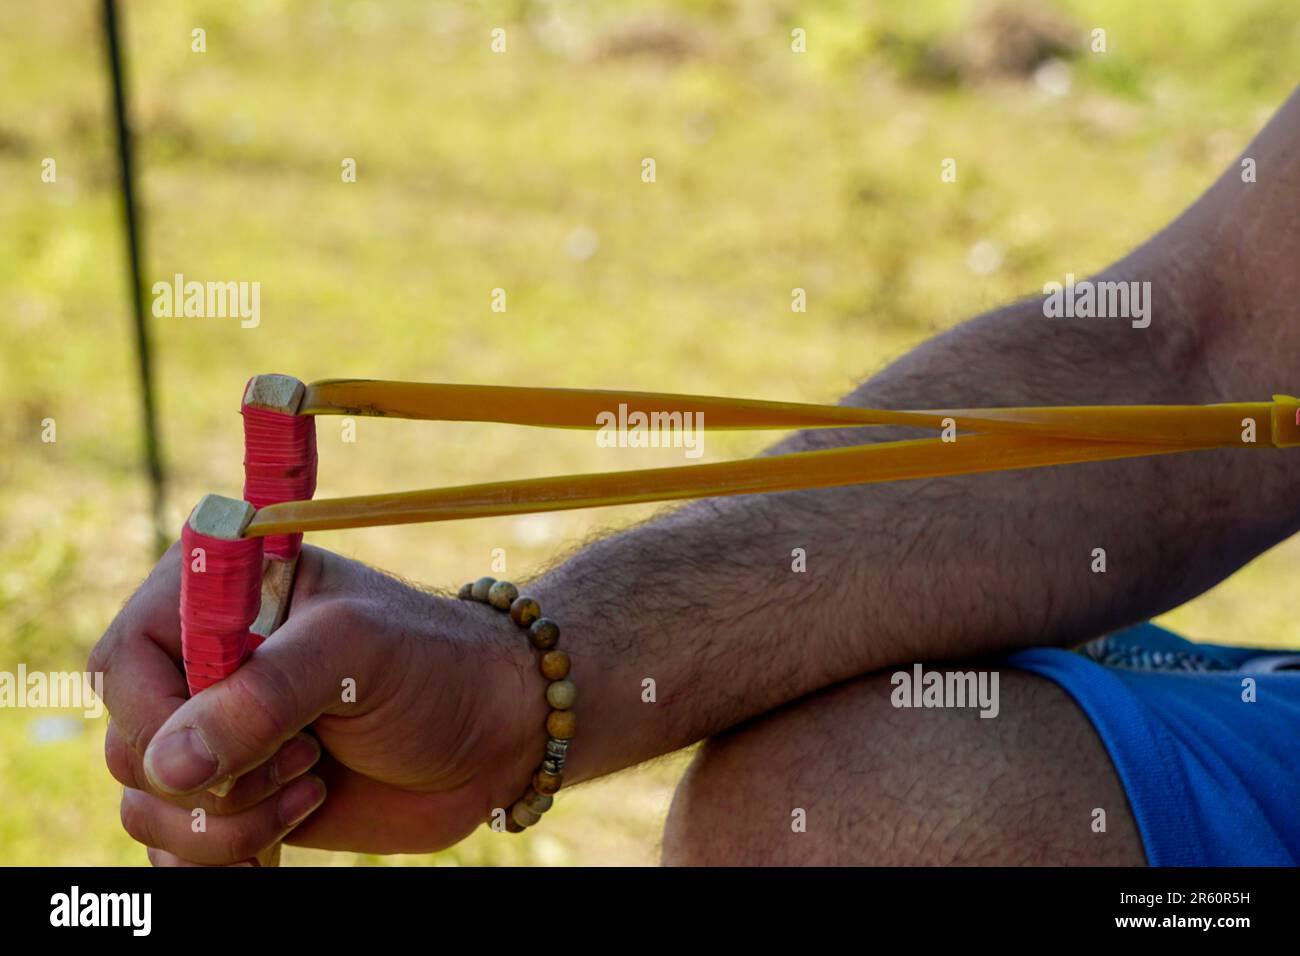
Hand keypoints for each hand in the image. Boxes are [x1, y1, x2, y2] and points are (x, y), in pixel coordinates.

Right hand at [89, 543, 545, 864]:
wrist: (497, 732)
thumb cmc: (436, 666)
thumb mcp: (355, 653)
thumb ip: (262, 698)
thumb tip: (166, 766)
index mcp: (221, 596)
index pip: (125, 659)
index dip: (158, 718)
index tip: (229, 746)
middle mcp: (208, 664)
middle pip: (129, 743)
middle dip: (213, 778)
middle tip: (308, 757)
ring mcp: (221, 735)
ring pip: (148, 805)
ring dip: (226, 824)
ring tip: (315, 785)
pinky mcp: (241, 796)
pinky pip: (175, 847)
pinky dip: (215, 861)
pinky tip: (280, 845)